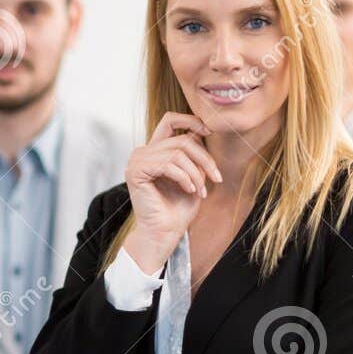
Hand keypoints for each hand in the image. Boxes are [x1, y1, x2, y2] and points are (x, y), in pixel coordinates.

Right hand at [121, 112, 221, 271]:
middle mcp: (143, 152)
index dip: (191, 121)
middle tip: (216, 178)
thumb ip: (195, 154)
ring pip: (178, 152)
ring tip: (200, 190)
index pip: (170, 120)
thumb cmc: (179, 208)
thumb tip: (204, 131)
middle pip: (182, 139)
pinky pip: (168, 164)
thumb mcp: (194, 175)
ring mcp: (137, 161)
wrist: (165, 232)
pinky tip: (189, 190)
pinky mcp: (135, 171)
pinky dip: (184, 177)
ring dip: (196, 173)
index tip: (210, 132)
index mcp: (155, 150)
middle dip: (204, 158)